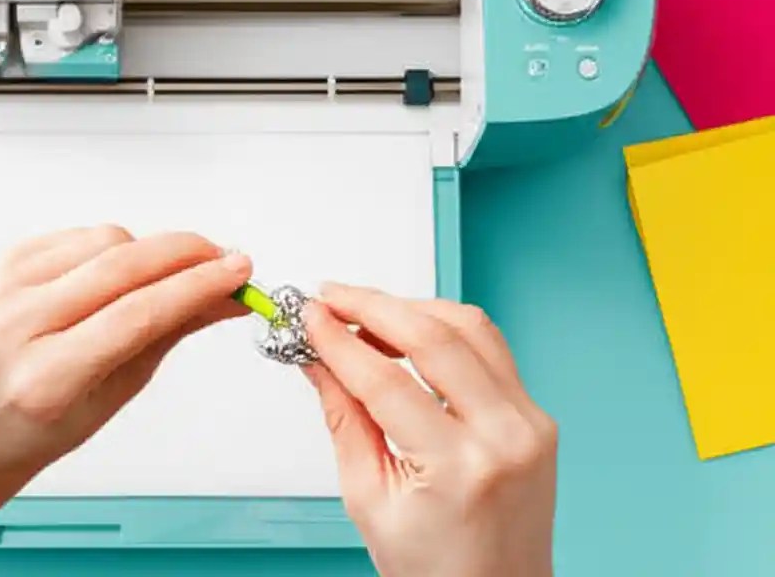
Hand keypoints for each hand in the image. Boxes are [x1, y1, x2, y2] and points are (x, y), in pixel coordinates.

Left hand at [0, 225, 251, 576]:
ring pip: (105, 240)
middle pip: (124, 265)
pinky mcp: (8, 262)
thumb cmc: (34, 427)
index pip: (139, 313)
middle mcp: (21, 323)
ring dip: (152, 251)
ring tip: (174, 277)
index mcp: (49, 375)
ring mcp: (8, 287)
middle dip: (188, 254)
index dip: (197, 286)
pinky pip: (80, 235)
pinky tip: (126, 271)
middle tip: (226, 261)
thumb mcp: (114, 398)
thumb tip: (221, 298)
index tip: (237, 273)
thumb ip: (166, 338)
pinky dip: (114, 247)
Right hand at [302, 284, 556, 576]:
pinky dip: (445, 329)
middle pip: (434, 336)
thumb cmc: (438, 571)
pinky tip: (409, 332)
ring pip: (469, 327)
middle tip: (331, 297)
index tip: (309, 317)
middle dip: (373, 306)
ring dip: (412, 308)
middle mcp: (505, 437)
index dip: (338, 341)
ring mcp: (531, 423)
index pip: (385, 380)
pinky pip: (490, 349)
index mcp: (459, 468)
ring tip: (364, 315)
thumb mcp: (369, 501)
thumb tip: (318, 359)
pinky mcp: (537, 416)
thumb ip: (344, 419)